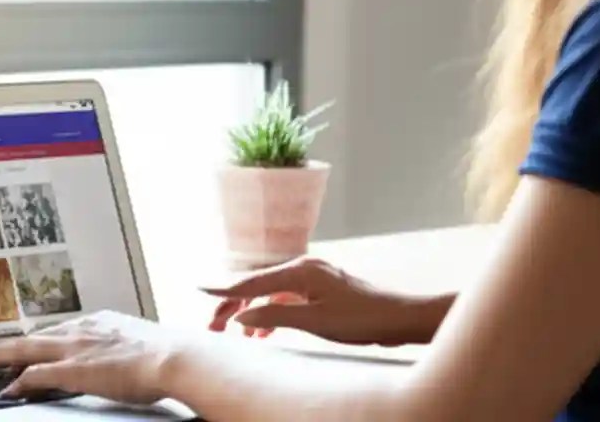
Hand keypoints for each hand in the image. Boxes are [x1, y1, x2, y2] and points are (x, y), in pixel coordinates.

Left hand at [0, 310, 188, 405]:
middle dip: (14, 344)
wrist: (172, 357)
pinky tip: (9, 388)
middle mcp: (84, 330)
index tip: (36, 343)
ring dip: (6, 355)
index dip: (45, 339)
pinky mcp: (73, 370)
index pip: (63, 330)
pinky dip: (20, 380)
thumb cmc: (167, 355)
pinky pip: (36, 374)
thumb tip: (134, 355)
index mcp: (101, 322)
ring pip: (29, 348)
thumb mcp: (142, 343)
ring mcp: (76, 349)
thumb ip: (128, 346)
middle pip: (38, 336)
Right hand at [203, 257, 426, 345]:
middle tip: (212, 325)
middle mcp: (304, 268)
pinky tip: (263, 330)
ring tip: (233, 331)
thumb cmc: (363, 318)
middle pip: (257, 285)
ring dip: (250, 310)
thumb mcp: (314, 321)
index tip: (199, 288)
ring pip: (270, 292)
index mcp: (300, 271)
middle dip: (232, 304)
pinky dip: (270, 311)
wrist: (400, 317)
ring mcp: (313, 278)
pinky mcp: (320, 289)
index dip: (223, 289)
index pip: (252, 281)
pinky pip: (285, 297)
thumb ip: (275, 315)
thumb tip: (242, 316)